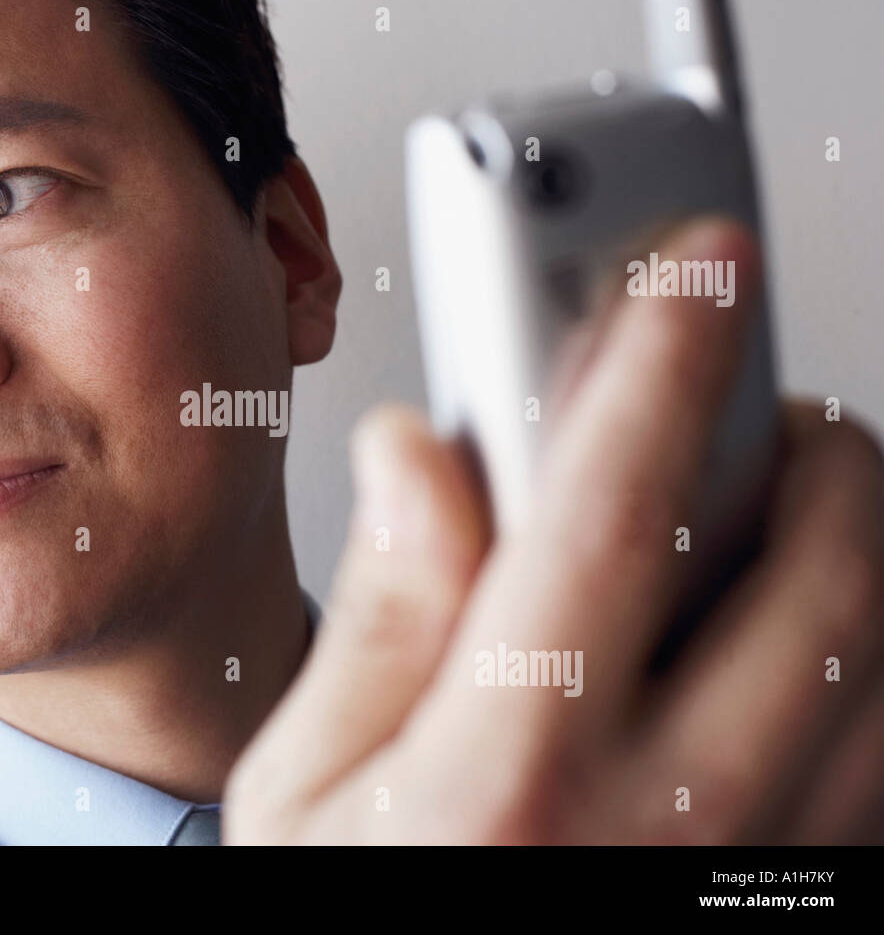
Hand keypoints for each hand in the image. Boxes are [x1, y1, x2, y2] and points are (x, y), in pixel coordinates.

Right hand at [224, 218, 883, 842]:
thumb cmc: (340, 922)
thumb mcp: (302, 788)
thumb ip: (378, 615)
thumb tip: (416, 458)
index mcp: (506, 773)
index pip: (610, 512)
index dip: (656, 360)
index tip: (694, 261)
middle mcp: (660, 829)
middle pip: (813, 579)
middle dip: (814, 447)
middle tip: (769, 399)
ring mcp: (746, 879)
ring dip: (859, 546)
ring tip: (795, 497)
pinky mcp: (782, 907)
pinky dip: (875, 659)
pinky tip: (804, 630)